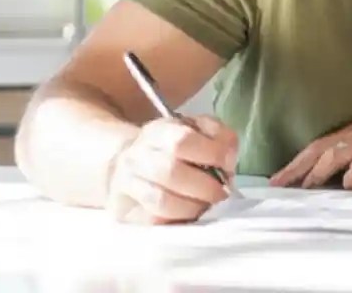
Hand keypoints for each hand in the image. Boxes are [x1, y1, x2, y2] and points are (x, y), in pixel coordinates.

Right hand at [106, 115, 237, 224]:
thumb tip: (227, 163)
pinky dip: (178, 221)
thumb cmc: (175, 147)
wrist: (132, 163)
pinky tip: (189, 215)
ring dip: (193, 207)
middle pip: (171, 172)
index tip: (227, 166)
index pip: (183, 141)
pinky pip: (154, 221)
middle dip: (205, 188)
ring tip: (206, 206)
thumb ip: (221, 139)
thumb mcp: (200, 130)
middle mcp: (137, 157)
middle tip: (220, 194)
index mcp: (158, 132)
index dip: (212, 154)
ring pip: (161, 201)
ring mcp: (126, 185)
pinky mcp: (124, 211)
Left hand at [270, 121, 351, 189]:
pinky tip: (345, 188)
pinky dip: (348, 180)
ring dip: (316, 173)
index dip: (300, 160)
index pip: (323, 143)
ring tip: (303, 189)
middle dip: (297, 166)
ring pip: (334, 155)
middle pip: (322, 147)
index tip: (283, 177)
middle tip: (278, 183)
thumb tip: (331, 181)